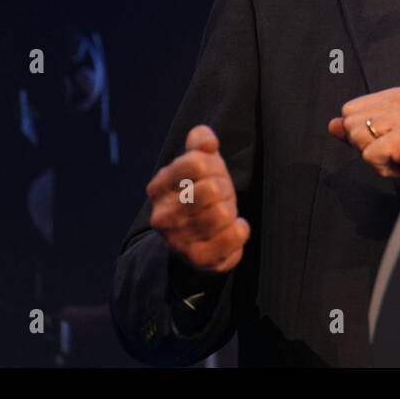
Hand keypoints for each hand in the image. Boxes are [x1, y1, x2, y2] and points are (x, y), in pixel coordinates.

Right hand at [145, 125, 249, 272]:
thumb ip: (200, 144)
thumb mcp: (199, 164)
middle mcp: (162, 215)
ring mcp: (178, 239)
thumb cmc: (200, 193)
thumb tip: (206, 139)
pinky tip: (235, 227)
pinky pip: (230, 239)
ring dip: (231, 210)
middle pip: (211, 189)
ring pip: (221, 214)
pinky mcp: (197, 258)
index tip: (213, 175)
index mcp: (159, 187)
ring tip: (224, 213)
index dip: (214, 166)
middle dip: (225, 189)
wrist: (195, 240)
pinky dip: (240, 230)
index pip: (196, 163)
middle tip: (222, 196)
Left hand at [328, 86, 399, 191]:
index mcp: (399, 96)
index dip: (362, 134)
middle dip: (367, 147)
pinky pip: (370, 154)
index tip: (388, 143)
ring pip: (359, 138)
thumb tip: (333, 124)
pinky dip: (382, 168)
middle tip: (394, 153)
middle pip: (351, 123)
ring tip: (398, 159)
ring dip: (376, 158)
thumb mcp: (380, 140)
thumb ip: (356, 130)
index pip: (350, 109)